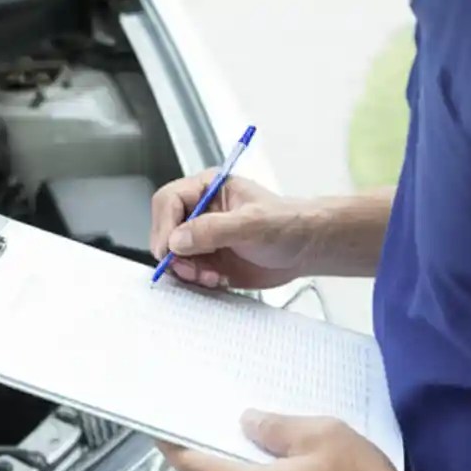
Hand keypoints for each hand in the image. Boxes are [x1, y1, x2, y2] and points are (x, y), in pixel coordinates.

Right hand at [149, 170, 317, 289]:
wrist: (306, 249)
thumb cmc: (288, 224)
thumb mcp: (252, 223)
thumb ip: (213, 229)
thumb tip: (177, 240)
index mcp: (207, 189)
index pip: (169, 201)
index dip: (164, 225)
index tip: (170, 249)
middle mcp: (200, 212)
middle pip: (165, 230)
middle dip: (174, 254)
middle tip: (191, 268)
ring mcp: (202, 238)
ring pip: (173, 256)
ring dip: (186, 271)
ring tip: (210, 276)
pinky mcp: (207, 260)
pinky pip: (186, 273)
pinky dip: (196, 281)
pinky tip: (217, 280)